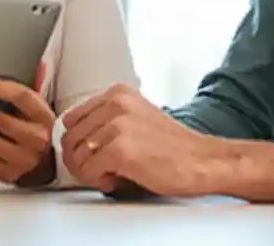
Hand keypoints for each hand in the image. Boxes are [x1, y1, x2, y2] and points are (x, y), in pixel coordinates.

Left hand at [61, 83, 216, 196]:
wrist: (203, 162)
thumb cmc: (172, 147)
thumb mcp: (136, 118)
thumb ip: (105, 120)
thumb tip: (72, 140)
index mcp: (118, 93)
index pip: (71, 118)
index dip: (78, 142)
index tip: (92, 154)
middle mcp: (115, 104)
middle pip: (70, 138)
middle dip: (80, 160)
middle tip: (99, 170)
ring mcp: (118, 125)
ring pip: (76, 155)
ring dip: (89, 172)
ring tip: (111, 174)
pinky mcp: (121, 149)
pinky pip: (88, 171)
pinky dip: (98, 181)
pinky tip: (117, 179)